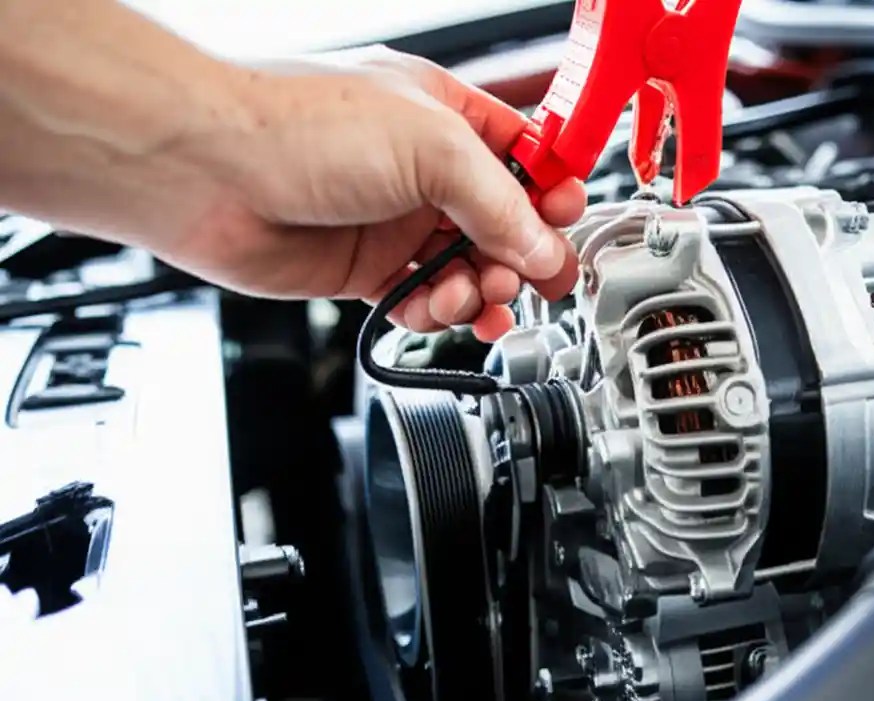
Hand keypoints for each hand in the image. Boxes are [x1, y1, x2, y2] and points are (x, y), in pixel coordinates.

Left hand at [165, 47, 583, 340]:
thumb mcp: (431, 148)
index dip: (553, 193)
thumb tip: (546, 250)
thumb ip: (500, 205)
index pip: (526, 156)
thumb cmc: (297, 125)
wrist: (203, 172)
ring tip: (473, 296)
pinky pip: (421, 298)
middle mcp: (422, 166)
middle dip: (521, 255)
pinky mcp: (362, 267)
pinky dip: (437, 311)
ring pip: (466, 267)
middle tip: (529, 280)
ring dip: (480, 289)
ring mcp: (392, 218)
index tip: (568, 226)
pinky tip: (437, 309)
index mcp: (446, 114)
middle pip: (502, 221)